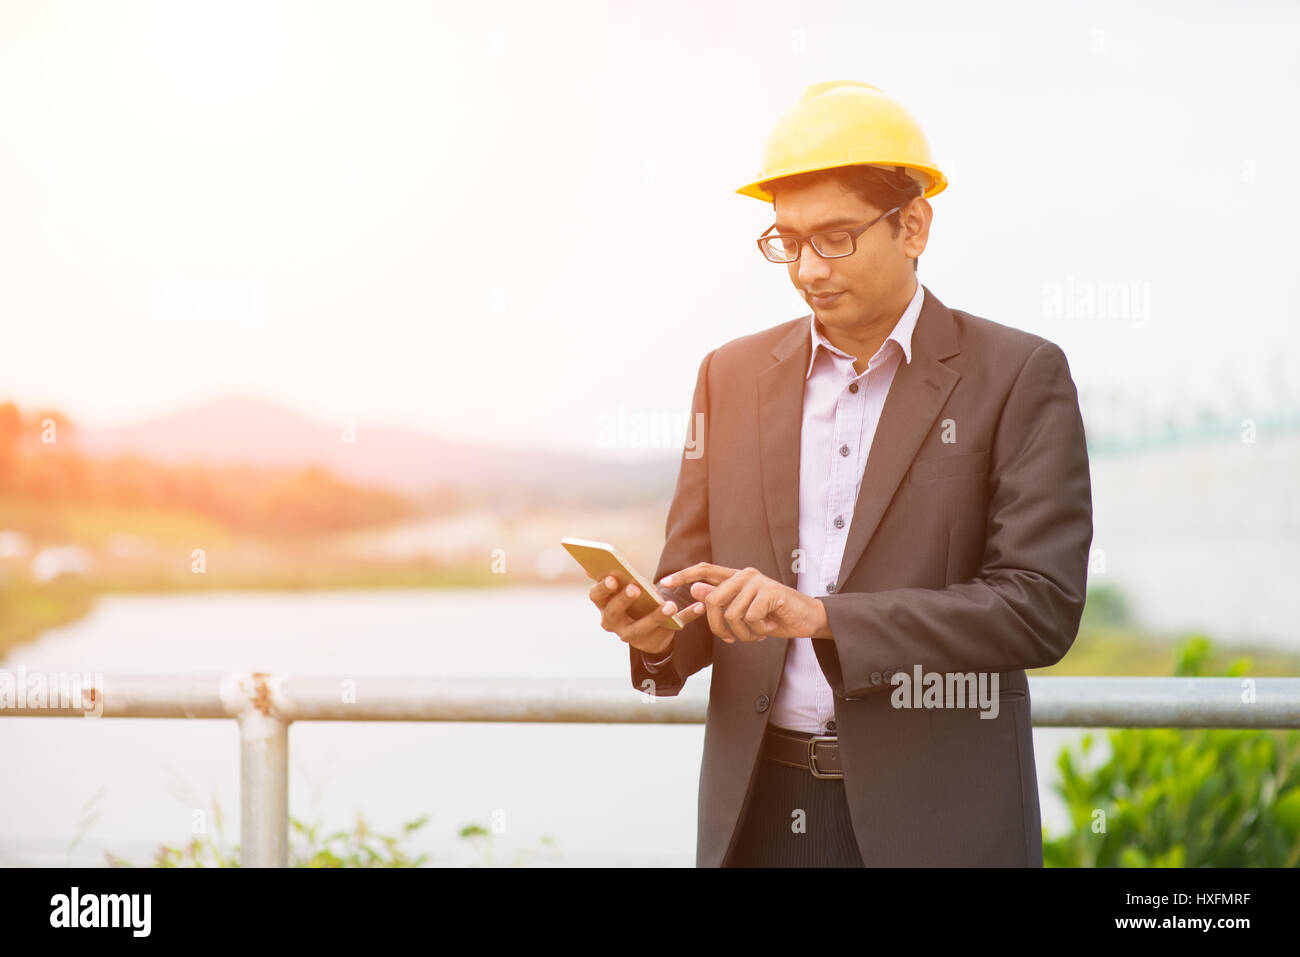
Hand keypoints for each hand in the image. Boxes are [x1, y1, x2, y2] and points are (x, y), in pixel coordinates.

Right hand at [588, 575, 706, 656]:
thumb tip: (590, 568)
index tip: (613, 578)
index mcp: (604, 606)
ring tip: (670, 605)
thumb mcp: (621, 589)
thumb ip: (610, 578)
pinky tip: (698, 607)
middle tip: (636, 589)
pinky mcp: (655, 641)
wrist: (646, 629)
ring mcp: (633, 636)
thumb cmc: (631, 600)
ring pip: (642, 628)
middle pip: (615, 613)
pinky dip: (686, 617)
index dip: (603, 588)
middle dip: (624, 600)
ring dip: (656, 616)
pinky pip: (672, 629)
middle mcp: (614, 623)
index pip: (597, 596)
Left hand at [660, 563, 831, 642]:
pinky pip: (749, 618)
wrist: (808, 619)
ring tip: (757, 633)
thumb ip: (721, 600)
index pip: (704, 570)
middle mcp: (745, 574)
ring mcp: (758, 581)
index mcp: (736, 577)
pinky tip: (768, 628)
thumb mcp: (744, 612)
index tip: (663, 582)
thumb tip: (694, 590)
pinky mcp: (770, 591)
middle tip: (732, 638)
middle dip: (718, 626)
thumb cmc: (774, 616)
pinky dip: (756, 631)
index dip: (683, 575)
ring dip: (742, 633)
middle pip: (712, 600)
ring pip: (731, 613)